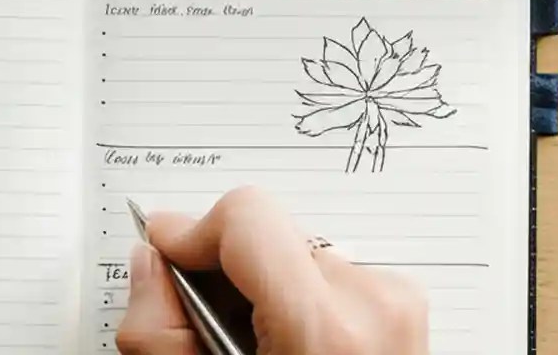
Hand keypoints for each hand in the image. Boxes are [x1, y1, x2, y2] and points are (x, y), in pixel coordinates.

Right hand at [116, 186, 427, 354]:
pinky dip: (302, 306)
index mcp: (325, 330)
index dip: (192, 232)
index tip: (167, 253)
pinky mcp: (405, 311)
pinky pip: (332, 278)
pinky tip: (290, 354)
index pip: (247, 217)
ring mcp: (398, 307)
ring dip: (266, 291)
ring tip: (256, 351)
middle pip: (269, 234)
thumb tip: (152, 267)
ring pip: (297, 254)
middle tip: (208, 329)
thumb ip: (159, 329)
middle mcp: (375, 305)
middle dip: (227, 272)